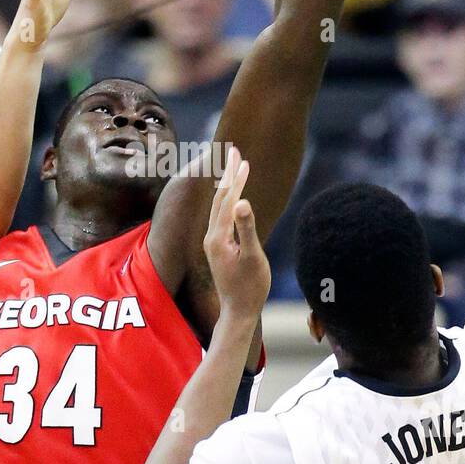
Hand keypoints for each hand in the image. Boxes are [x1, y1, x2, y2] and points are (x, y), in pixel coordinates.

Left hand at [204, 148, 270, 320]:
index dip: (236, 178)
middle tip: (234, 151)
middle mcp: (212, 237)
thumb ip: (247, 228)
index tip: (242, 158)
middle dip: (228, 174)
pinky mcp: (218, 248)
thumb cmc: (250, 287)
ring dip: (226, 186)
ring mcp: (213, 243)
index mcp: (219, 236)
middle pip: (218, 198)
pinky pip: (220, 217)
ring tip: (233, 168)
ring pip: (218, 207)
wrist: (238, 312)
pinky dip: (226, 201)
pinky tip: (230, 198)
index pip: (227, 199)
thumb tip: (242, 202)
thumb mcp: (253, 257)